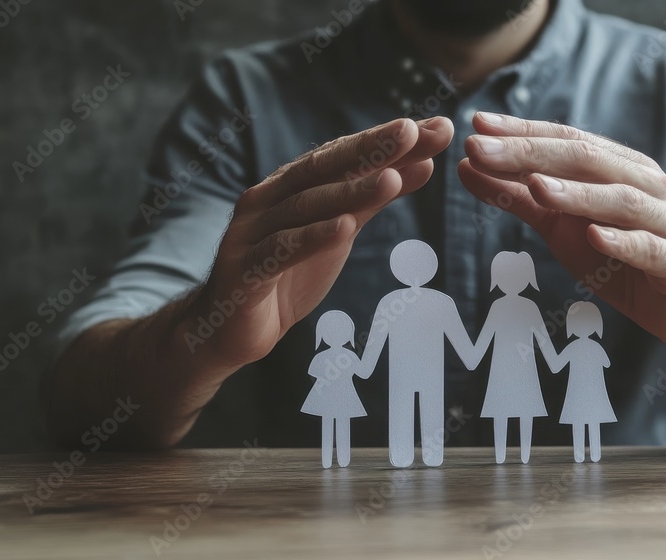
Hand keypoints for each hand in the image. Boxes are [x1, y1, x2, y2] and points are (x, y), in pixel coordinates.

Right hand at [189, 117, 453, 367]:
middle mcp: (268, 200)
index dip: (386, 140)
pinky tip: (344, 228)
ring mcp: (252, 233)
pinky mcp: (244, 272)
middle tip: (411, 131)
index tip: (434, 126)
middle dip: (370, 149)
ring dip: (349, 192)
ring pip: (304, 207)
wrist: (232, 330)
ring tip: (391, 179)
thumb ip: (372, 198)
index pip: (343, 155)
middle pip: (322, 169)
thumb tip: (422, 163)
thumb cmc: (287, 275)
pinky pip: (280, 251)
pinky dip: (312, 238)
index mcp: (290, 186)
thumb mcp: (338, 231)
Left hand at [458, 113, 665, 352]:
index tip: (477, 125)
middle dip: (533, 154)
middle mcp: (649, 185)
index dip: (523, 132)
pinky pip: (650, 249)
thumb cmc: (620, 261)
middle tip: (485, 149)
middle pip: (590, 160)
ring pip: (622, 201)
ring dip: (577, 193)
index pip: (568, 141)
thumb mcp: (562, 227)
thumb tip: (468, 166)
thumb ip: (520, 198)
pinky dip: (622, 241)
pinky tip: (594, 237)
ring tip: (536, 188)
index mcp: (621, 168)